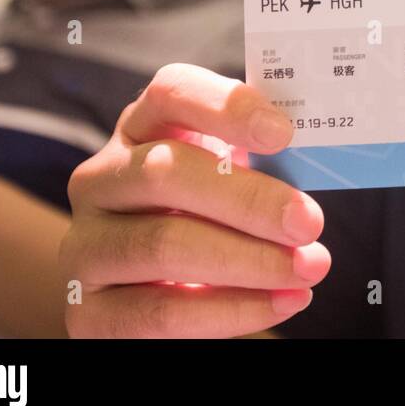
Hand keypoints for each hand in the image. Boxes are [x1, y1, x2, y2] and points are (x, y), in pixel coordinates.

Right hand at [60, 64, 330, 336]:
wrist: (155, 291)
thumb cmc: (210, 214)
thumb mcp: (232, 173)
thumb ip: (263, 160)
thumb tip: (319, 156)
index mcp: (140, 128)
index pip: (171, 93)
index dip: (226, 107)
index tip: (284, 133)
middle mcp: (101, 179)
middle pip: (166, 171)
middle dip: (249, 199)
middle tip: (309, 222)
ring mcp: (86, 244)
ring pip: (164, 245)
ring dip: (249, 260)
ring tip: (307, 267)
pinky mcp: (89, 311)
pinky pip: (161, 312)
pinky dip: (232, 310)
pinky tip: (282, 301)